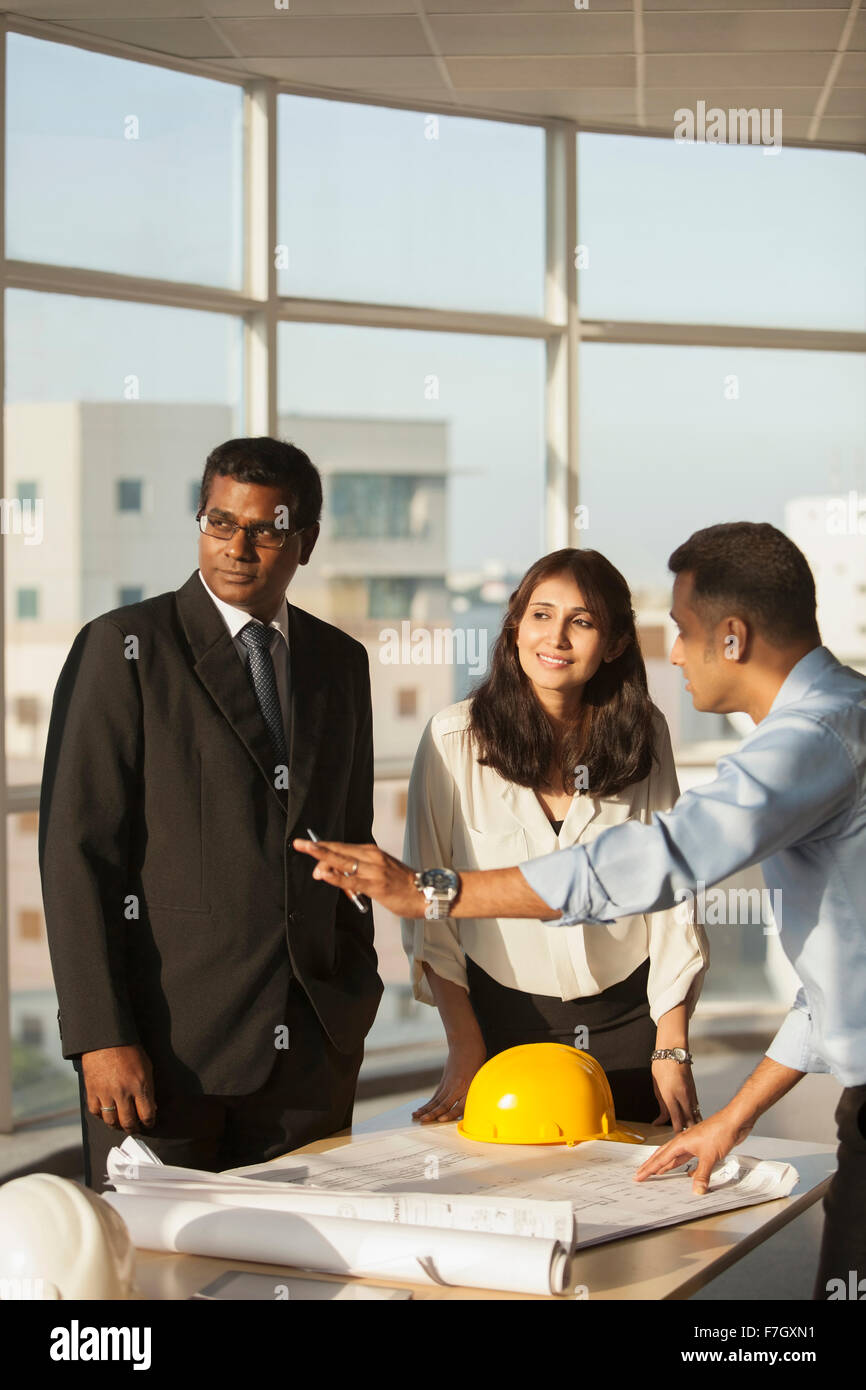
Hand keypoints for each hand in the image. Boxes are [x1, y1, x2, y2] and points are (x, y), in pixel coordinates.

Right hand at [80, 1044, 155, 1132]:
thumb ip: (149, 1088)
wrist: (106, 1039)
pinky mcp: (92, 1091)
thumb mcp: (146, 1067)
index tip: (149, 1124)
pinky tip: (106, 1114)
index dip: (149, 1123)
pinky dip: (101, 1115)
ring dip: (117, 1125)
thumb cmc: (129, 1050)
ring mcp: (106, 1093)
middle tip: (134, 1129)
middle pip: (128, 1122)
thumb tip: (151, 1107)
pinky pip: (96, 1112)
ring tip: (120, 1124)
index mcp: (140, 1085)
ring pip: (111, 1121)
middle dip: (133, 1129)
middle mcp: (123, 1092)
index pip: (147, 1114)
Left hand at [293, 839, 423, 915]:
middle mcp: (372, 857)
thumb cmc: (403, 884)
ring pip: (343, 862)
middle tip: (298, 843)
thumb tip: (339, 879)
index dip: (324, 846)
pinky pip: (351, 881)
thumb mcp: (381, 872)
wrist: (426, 893)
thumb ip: (359, 874)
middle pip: (339, 850)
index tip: (307, 844)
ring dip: (323, 857)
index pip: (342, 847)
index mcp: (372, 851)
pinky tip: (325, 874)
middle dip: (317, 847)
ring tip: (307, 852)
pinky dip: (336, 877)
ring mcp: (373, 870)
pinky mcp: (375, 886)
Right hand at [412, 1037, 487, 1124]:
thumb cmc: (478, 1062)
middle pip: (444, 1103)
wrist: (466, 1044)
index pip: (460, 1105)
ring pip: (437, 1100)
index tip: (441, 1119)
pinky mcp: (444, 1081)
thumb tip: (476, 1109)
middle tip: (423, 1121)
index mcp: (469, 1088)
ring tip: (417, 1117)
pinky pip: (436, 1095)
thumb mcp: (481, 1078)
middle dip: (433, 1114)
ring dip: (427, 1109)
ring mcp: (449, 1084)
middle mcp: (457, 1087)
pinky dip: (429, 1104)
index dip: (451, 1114)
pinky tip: (422, 1110)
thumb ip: (475, 1094)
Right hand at [634, 1107, 753, 1194]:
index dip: (649, 1169)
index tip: (639, 1175)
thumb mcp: (709, 1157)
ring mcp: (693, 1144)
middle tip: (642, 1173)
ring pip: (675, 1157)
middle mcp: (684, 1142)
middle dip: (652, 1165)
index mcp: (681, 1142)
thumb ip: (702, 1175)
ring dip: (667, 1166)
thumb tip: (697, 1190)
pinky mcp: (702, 1146)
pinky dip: (685, 1166)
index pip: (661, 1158)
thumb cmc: (720, 1131)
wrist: (734, 1121)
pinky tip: (688, 1173)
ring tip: (658, 1173)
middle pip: (663, 1156)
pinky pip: (688, 1158)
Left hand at [650, 1058, 701, 1131]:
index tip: (675, 1138)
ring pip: (695, 1114)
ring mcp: (690, 1093)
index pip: (676, 1119)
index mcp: (670, 1095)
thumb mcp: (657, 1088)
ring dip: (693, 1124)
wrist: (672, 1051)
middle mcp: (682, 1095)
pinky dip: (696, 1114)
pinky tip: (695, 1120)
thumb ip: (661, 1106)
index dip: (676, 1131)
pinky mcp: (694, 1090)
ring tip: (693, 1135)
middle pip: (688, 1119)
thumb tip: (660, 1120)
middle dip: (688, 1132)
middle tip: (685, 1140)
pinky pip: (696, 1106)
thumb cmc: (662, 1066)